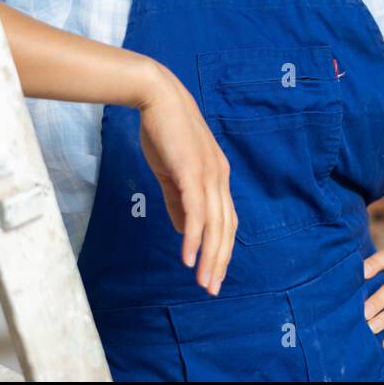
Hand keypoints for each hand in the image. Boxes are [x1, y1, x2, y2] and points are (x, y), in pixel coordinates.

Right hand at [136, 62, 237, 295]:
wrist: (157, 97)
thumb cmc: (164, 132)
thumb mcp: (172, 171)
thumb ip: (178, 200)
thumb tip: (184, 229)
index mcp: (217, 176)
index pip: (226, 220)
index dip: (222, 247)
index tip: (214, 271)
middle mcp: (219, 177)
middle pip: (226, 227)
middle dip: (220, 261)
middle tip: (212, 288)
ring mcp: (208, 174)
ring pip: (215, 224)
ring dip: (210, 256)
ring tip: (203, 281)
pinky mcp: (192, 171)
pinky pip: (197, 211)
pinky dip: (194, 237)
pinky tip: (188, 257)